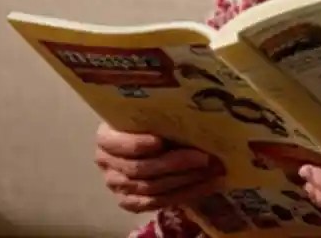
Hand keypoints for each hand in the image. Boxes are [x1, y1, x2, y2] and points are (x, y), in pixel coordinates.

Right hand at [93, 122, 223, 212]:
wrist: (146, 144)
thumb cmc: (150, 123)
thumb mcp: (151, 116)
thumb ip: (162, 119)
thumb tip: (194, 117)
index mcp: (107, 138)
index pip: (121, 144)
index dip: (139, 144)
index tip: (160, 141)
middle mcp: (107, 164)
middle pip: (140, 169)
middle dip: (175, 164)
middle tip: (204, 158)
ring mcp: (117, 186)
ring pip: (152, 189)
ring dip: (186, 181)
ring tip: (212, 172)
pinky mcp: (130, 202)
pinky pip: (157, 203)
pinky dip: (186, 194)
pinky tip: (208, 186)